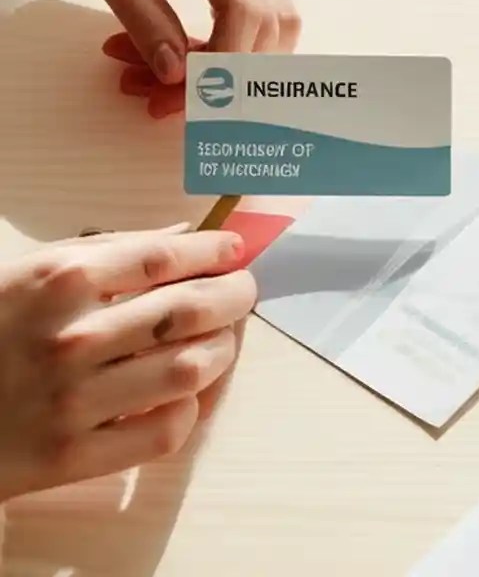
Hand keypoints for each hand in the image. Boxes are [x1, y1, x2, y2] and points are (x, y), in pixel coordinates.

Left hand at [0, 0, 299, 116]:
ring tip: (174, 78)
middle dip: (232, 71)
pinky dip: (224, 35)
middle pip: (271, 17)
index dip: (227, 64)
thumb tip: (176, 75)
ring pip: (268, 12)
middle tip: (176, 100)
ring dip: (232, 57)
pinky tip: (183, 48)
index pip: (246, 10)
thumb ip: (140, 14)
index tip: (189, 97)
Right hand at [0, 225, 255, 502]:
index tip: (235, 251)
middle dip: (234, 295)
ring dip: (222, 350)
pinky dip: (190, 407)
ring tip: (222, 339)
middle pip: (190, 310)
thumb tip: (182, 237)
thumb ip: (101, 251)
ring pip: (191, 368)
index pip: (162, 258)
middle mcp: (71, 338)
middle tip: (243, 292)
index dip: (212, 252)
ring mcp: (75, 401)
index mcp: (54, 282)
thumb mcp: (22, 274)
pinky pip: (167, 428)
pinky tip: (185, 391)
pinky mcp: (77, 455)